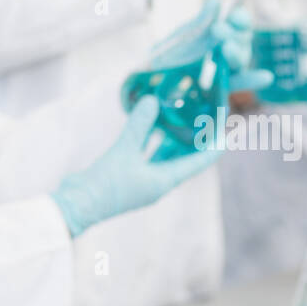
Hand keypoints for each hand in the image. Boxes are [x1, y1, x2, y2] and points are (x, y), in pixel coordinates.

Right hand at [51, 97, 221, 237]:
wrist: (77, 205)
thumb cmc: (105, 184)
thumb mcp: (124, 150)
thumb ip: (139, 125)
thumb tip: (151, 100)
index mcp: (164, 181)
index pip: (198, 163)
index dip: (214, 147)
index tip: (229, 132)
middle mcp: (158, 182)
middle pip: (184, 160)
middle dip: (195, 142)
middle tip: (205, 121)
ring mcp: (142, 181)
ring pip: (165, 158)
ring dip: (174, 141)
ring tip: (182, 121)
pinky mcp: (128, 177)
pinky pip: (148, 156)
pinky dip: (152, 142)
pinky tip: (149, 128)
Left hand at [149, 0, 273, 94]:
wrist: (152, 78)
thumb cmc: (169, 54)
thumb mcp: (182, 36)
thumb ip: (199, 22)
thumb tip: (215, 1)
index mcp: (218, 29)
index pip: (237, 20)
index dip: (240, 17)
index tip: (234, 15)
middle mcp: (226, 46)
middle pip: (241, 38)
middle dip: (233, 33)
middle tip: (218, 30)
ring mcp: (227, 66)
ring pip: (240, 58)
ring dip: (237, 53)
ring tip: (226, 49)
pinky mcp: (224, 86)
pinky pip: (240, 82)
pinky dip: (253, 79)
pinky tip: (266, 77)